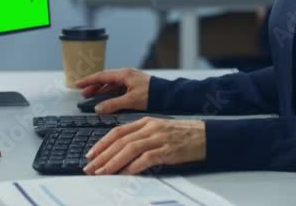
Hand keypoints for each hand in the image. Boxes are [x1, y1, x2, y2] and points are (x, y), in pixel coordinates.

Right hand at [74, 68, 149, 113]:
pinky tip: (107, 99)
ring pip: (111, 84)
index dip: (88, 81)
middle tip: (84, 94)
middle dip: (93, 86)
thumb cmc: (153, 95)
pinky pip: (118, 88)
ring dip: (101, 90)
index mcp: (124, 74)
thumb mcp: (131, 100)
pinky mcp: (134, 86)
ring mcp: (130, 80)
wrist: (169, 95)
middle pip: (105, 79)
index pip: (101, 76)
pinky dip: (110, 93)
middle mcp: (126, 75)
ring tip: (93, 97)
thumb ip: (113, 104)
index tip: (77, 84)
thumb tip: (98, 108)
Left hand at [83, 117, 205, 174]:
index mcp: (145, 122)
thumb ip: (140, 138)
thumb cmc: (181, 134)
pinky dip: (134, 166)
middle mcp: (149, 128)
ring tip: (102, 173)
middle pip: (120, 141)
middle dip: (102, 155)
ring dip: (113, 162)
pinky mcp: (167, 150)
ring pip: (129, 149)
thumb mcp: (157, 130)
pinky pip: (146, 158)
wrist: (205, 135)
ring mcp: (158, 138)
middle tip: (90, 167)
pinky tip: (125, 173)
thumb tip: (121, 153)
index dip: (101, 143)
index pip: (117, 131)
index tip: (90, 154)